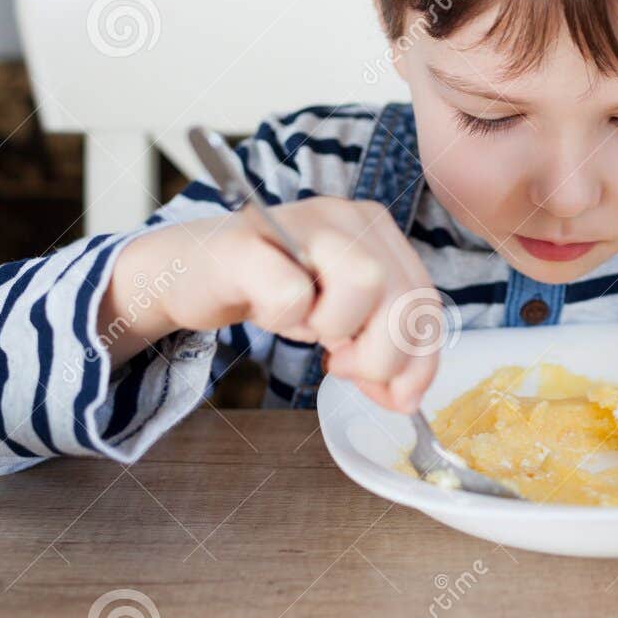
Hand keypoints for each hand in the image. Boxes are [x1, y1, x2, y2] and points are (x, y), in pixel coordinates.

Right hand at [109, 197, 442, 412]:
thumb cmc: (272, 291)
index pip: (426, 303)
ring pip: (366, 281)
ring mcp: (301, 223)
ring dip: (338, 329)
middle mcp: (349, 217)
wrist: (191, 274)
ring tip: (307, 328)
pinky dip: (287, 319)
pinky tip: (270, 312)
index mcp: (379, 232)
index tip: (392, 395)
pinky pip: (292, 292)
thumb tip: (407, 400)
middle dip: (381, 357)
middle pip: (404, 297)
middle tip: (340, 364)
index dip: (417, 361)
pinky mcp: (250, 244)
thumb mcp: (341, 324)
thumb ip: (380, 352)